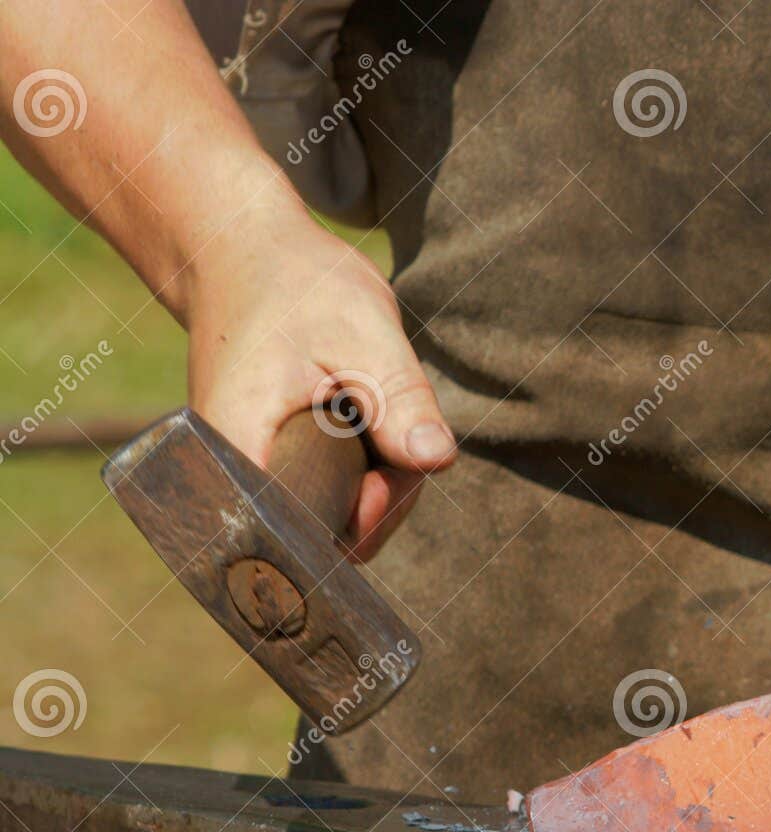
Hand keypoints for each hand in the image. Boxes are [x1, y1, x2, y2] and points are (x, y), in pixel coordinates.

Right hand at [183, 204, 455, 560]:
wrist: (244, 253)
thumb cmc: (295, 285)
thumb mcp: (361, 331)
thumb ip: (398, 399)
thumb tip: (437, 460)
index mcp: (237, 449)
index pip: (295, 538)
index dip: (354, 529)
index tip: (386, 487)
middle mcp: (231, 474)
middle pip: (323, 535)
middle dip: (378, 500)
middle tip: (393, 430)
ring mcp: (251, 473)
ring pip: (333, 517)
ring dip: (377, 482)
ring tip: (375, 409)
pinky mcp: (272, 466)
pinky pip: (328, 494)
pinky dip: (363, 470)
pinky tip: (367, 423)